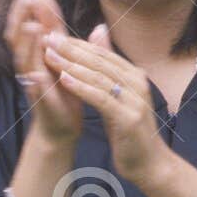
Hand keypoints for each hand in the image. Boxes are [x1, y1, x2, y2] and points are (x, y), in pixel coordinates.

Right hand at [5, 0, 81, 143]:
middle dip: (21, 15)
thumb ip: (58, 31)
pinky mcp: (41, 102)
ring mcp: (32, 83)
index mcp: (37, 53)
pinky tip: (35, 72)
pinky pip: (34, 90)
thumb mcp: (62, 56)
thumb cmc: (62, 90)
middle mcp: (30, 64)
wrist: (59, 127)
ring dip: (27, 44)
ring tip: (32, 25)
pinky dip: (34, 80)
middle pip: (18, 36)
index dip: (28, 7)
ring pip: (24, 60)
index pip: (29, 24)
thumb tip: (54, 3)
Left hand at [44, 24, 166, 185]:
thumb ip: (106, 70)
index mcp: (134, 76)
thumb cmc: (127, 129)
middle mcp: (137, 83)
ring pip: (98, 77)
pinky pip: (100, 98)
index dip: (77, 43)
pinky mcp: (128, 118)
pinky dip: (81, 87)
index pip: (102, 54)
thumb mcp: (115, 97)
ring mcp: (134, 100)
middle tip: (47, 38)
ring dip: (71, 64)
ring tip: (49, 55)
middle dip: (71, 49)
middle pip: (99, 62)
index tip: (52, 34)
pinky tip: (63, 79)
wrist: (149, 163)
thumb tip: (99, 33)